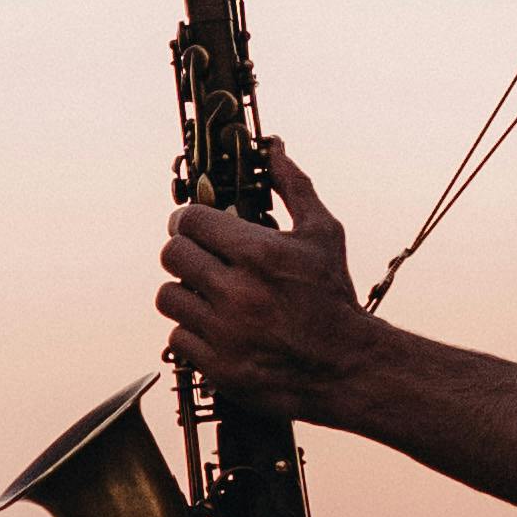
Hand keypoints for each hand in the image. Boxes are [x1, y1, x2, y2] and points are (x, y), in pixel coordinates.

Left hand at [159, 140, 376, 419]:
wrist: (348, 367)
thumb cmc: (334, 297)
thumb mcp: (323, 233)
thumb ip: (294, 187)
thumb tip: (274, 149)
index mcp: (260, 254)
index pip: (189, 219)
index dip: (188, 218)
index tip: (196, 225)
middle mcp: (238, 292)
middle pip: (172, 254)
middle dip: (185, 251)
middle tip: (199, 257)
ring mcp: (225, 332)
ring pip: (168, 297)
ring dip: (184, 292)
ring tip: (206, 293)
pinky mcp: (218, 366)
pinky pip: (177, 337)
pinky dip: (193, 331)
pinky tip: (216, 327)